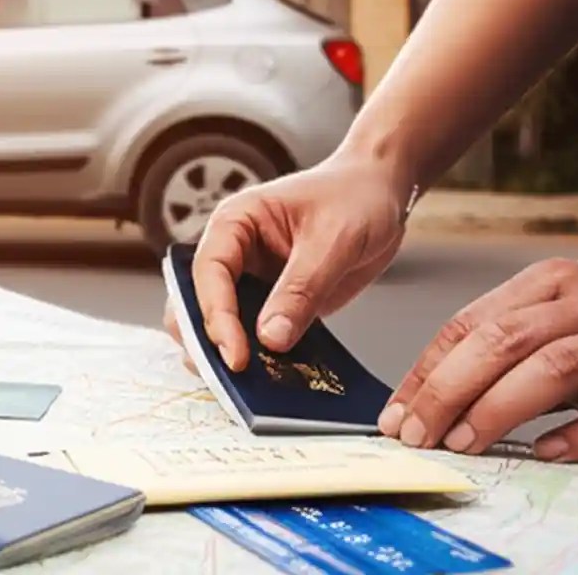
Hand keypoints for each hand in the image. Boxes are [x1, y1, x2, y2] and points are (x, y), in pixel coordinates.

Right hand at [163, 155, 409, 370]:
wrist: (381, 192)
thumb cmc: (354, 196)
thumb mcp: (333, 239)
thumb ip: (301, 289)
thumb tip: (271, 338)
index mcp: (233, 224)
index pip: (208, 274)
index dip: (215, 317)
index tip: (235, 355)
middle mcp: (233, 255)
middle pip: (197, 305)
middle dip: (208, 341)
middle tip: (233, 377)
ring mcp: (250, 282)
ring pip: (220, 327)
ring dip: (231, 354)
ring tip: (252, 385)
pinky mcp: (273, 305)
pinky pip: (257, 337)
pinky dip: (263, 360)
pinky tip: (278, 378)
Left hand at [378, 259, 577, 461]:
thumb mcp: (563, 324)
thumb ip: (511, 351)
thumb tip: (436, 398)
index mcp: (552, 282)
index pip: (470, 322)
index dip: (427, 370)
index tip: (397, 412)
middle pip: (503, 340)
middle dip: (451, 390)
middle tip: (420, 433)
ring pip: (557, 364)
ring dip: (502, 407)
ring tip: (466, 442)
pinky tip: (550, 451)